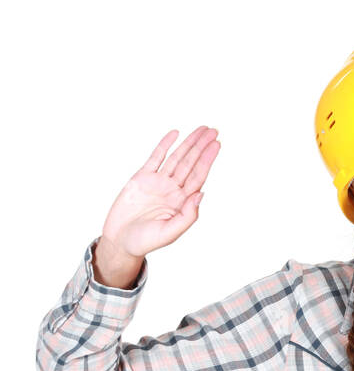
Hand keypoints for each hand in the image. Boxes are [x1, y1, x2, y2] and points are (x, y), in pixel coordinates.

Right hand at [100, 126, 220, 261]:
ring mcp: (158, 182)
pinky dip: (165, 145)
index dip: (208, 160)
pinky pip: (156, 157)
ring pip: (177, 158)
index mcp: (182, 202)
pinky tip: (175, 134)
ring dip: (189, 143)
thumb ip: (187, 216)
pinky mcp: (141, 177)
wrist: (120, 240)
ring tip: (201, 129)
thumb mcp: (169, 233)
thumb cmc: (145, 241)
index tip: (216, 145)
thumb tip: (201, 195)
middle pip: (191, 163)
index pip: (198, 177)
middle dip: (202, 147)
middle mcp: (172, 190)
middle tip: (213, 131)